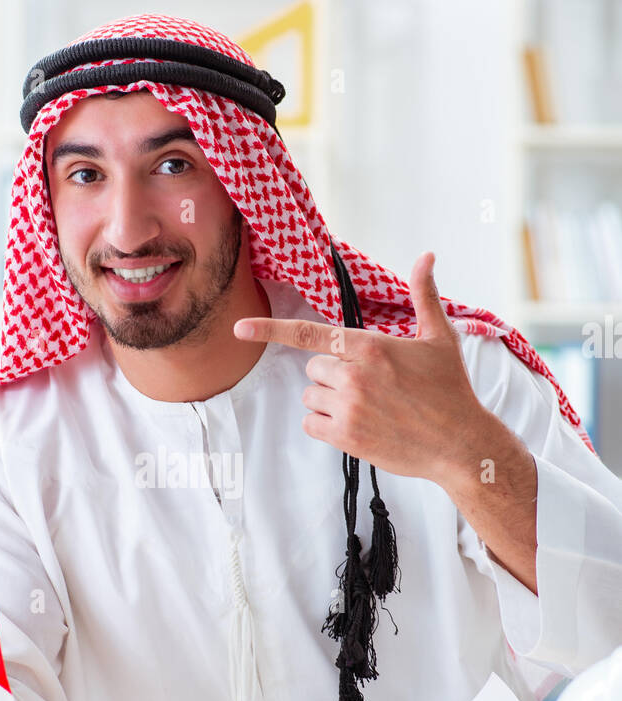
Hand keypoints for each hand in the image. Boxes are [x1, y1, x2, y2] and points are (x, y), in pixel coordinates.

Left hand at [233, 252, 488, 484]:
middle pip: (313, 367)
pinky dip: (326, 425)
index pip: (310, 334)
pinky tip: (358, 425)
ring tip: (369, 406)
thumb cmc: (451, 389)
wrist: (460, 444)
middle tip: (371, 384)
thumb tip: (426, 255)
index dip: (270, 329)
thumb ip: (424, 295)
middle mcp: (354, 376)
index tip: (240, 328)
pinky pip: (311, 425)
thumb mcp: (440, 338)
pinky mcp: (346, 438)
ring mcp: (348, 408)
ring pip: (310, 396)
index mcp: (371, 347)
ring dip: (330, 400)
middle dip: (333, 373)